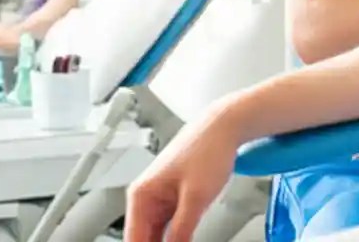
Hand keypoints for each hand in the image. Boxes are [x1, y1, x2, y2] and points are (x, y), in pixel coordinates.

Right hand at [126, 107, 241, 241]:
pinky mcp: (175, 201)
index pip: (133, 240)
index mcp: (141, 195)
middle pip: (143, 239)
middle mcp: (146, 199)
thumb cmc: (208, 149)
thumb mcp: (196, 196)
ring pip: (157, 236)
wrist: (224, 128)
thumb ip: (181, 229)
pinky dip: (177, 239)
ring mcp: (161, 201)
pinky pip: (171, 228)